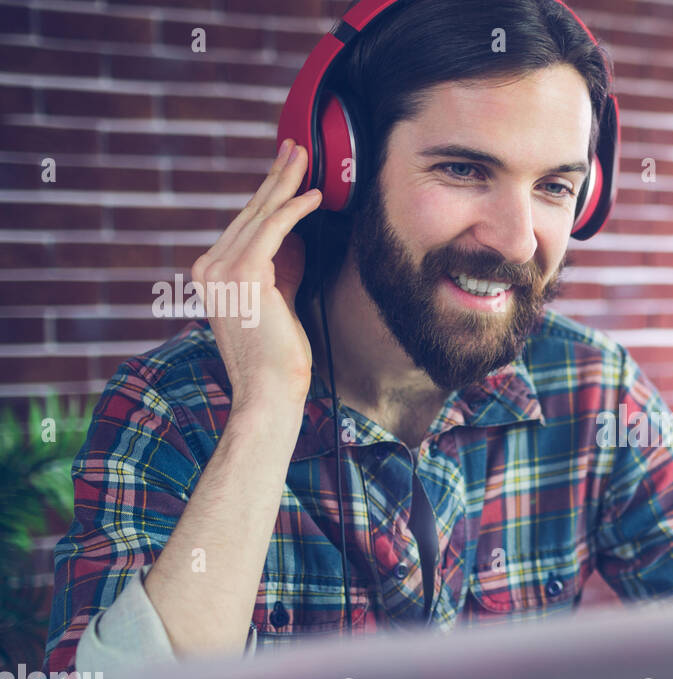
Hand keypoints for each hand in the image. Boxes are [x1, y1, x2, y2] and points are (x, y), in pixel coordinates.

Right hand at [191, 139, 321, 414]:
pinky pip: (274, 230)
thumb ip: (281, 267)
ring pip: (261, 214)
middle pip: (250, 211)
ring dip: (287, 182)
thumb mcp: (278, 299)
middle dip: (275, 176)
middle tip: (295, 147)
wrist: (269, 390)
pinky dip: (295, 209)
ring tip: (307, 157)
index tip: (286, 168)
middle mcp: (210, 266)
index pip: (245, 224)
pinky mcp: (244, 274)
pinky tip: (315, 196)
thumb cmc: (278, 355)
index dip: (267, 193)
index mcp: (211, 272)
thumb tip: (296, 236)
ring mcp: (222, 269)